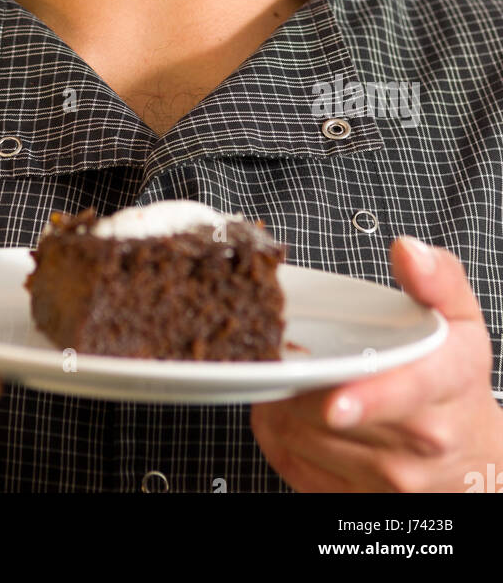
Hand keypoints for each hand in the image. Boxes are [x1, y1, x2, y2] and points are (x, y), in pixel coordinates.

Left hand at [250, 235, 502, 491]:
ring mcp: (393, 479)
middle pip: (337, 414)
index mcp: (449, 380)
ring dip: (281, 406)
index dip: (369, 398)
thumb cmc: (456, 381)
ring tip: (289, 378)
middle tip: (279, 353)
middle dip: (298, 383)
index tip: (336, 404)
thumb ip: (436, 278)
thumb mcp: (460, 319)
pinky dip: (278, 435)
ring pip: (307, 439)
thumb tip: (407, 250)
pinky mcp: (361, 501)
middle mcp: (424, 437)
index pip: (410, 391)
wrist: (474, 460)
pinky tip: (288, 413)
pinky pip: (296, 466)